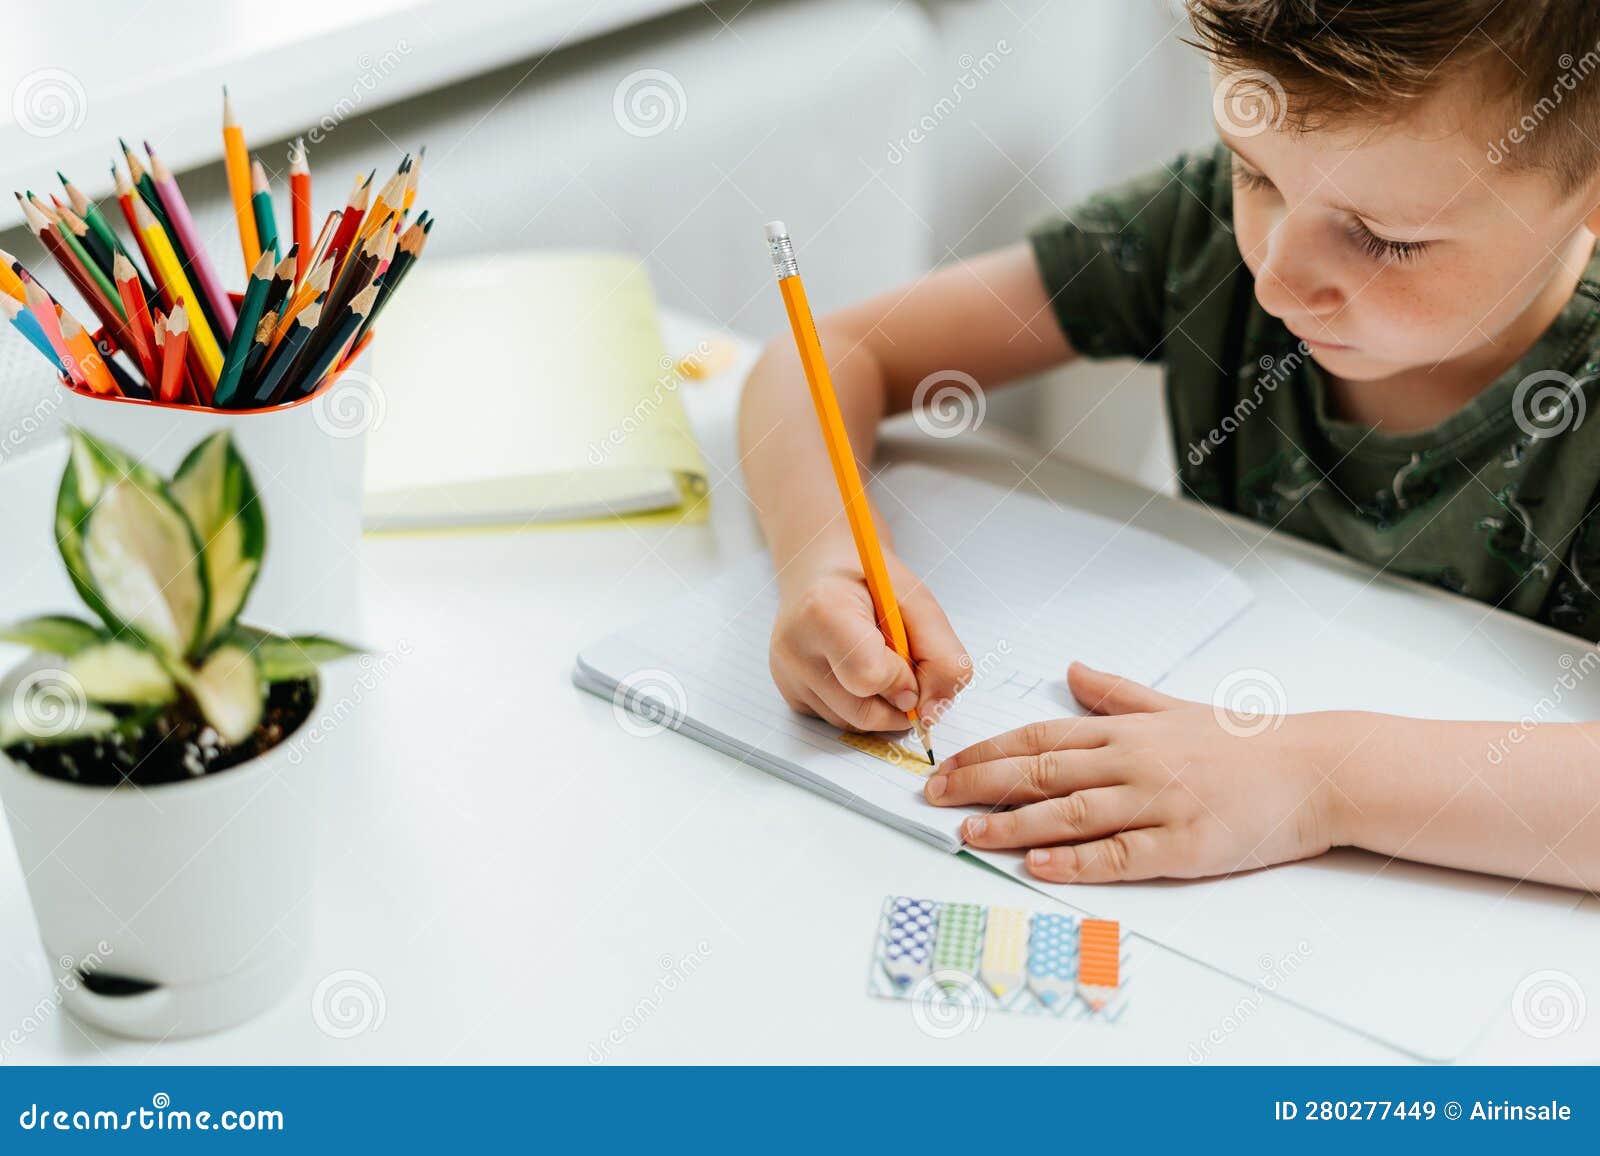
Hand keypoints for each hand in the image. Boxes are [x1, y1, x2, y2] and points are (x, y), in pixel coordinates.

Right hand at [769, 551, 969, 732]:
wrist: (824, 572)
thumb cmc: (871, 582)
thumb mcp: (920, 604)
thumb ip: (941, 657)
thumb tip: (932, 714)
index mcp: (823, 610)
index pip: (869, 675)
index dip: (903, 679)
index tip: (910, 662)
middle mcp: (794, 648)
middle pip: (863, 712)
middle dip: (898, 700)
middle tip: (902, 665)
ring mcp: (787, 675)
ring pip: (854, 724)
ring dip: (882, 705)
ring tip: (877, 662)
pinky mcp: (789, 694)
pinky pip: (839, 721)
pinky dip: (860, 705)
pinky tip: (855, 670)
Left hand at [924, 663, 1348, 881]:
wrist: (1318, 769)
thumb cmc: (1247, 742)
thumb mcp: (1174, 707)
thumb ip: (1117, 694)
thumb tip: (1072, 669)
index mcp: (1128, 731)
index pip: (1041, 736)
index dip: (987, 750)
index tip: (946, 763)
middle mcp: (1135, 763)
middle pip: (1042, 771)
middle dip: (980, 782)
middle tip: (933, 795)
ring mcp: (1159, 805)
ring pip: (1070, 814)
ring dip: (1013, 824)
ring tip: (968, 832)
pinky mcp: (1185, 847)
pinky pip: (1118, 856)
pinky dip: (1075, 862)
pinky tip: (1039, 865)